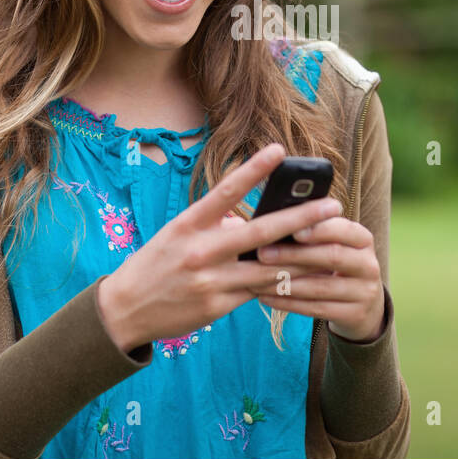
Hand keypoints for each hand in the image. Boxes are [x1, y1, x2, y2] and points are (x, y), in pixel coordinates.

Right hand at [96, 143, 344, 353]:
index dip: (253, 170)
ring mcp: (210, 280)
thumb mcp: (179, 234)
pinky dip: (279, 284)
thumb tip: (251, 222)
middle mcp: (200, 250)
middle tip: (332, 206)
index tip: (279, 150)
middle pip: (260, 233)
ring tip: (332, 247)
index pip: (225, 191)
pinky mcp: (217, 306)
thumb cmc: (158, 262)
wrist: (125, 308)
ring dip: (303, 258)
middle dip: (301, 220)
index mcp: (189, 224)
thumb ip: (215, 225)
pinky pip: (256, 292)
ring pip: (268, 269)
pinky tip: (305, 278)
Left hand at [249, 215, 385, 342]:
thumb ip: (314, 232)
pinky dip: (288, 303)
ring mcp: (364, 292)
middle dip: (295, 255)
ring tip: (256, 279)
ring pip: (321, 287)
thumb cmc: (337, 264)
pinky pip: (316, 309)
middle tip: (263, 253)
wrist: (364, 304)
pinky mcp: (354, 315)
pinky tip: (266, 297)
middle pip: (332, 256)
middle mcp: (369, 265)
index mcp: (364, 240)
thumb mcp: (336, 244)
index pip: (345, 230)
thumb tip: (273, 220)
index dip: (319, 229)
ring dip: (286, 283)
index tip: (291, 228)